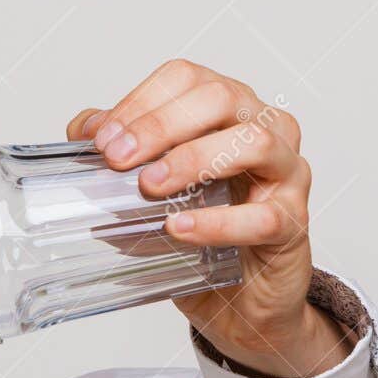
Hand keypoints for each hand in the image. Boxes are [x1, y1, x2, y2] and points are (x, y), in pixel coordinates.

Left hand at [67, 58, 353, 377]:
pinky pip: (264, 216)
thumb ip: (123, 151)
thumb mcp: (150, 187)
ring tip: (150, 187)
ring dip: (194, 159)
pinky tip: (181, 228)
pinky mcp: (292, 223)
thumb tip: (84, 129)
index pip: (187, 79)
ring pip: (255, 141)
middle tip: (119, 159)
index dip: (142, 101)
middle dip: (161, 125)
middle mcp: (264, 128)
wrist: (239, 298)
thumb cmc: (199, 232)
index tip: (103, 139)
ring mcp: (285, 173)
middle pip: (220, 98)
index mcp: (227, 109)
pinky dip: (219, 222)